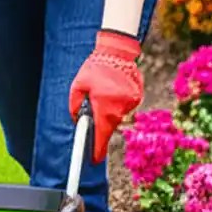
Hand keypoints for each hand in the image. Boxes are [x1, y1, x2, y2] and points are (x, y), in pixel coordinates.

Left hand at [68, 30, 143, 163]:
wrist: (117, 52)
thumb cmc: (95, 68)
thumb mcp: (77, 87)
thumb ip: (75, 106)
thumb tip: (76, 120)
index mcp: (105, 106)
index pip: (101, 134)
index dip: (97, 149)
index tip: (94, 159)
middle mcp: (120, 107)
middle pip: (109, 126)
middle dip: (101, 125)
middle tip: (94, 114)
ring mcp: (131, 102)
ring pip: (116, 115)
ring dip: (108, 110)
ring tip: (103, 93)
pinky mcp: (136, 97)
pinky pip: (124, 106)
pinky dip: (116, 102)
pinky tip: (112, 90)